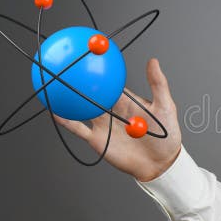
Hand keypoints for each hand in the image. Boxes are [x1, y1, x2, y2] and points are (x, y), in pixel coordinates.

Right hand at [52, 58, 182, 181]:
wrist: (160, 165)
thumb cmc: (166, 135)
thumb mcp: (165, 106)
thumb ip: (158, 84)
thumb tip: (153, 61)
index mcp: (126, 100)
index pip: (109, 82)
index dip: (100, 70)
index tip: (90, 55)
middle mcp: (111, 110)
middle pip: (92, 92)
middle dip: (80, 80)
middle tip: (66, 65)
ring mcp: (102, 124)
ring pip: (81, 108)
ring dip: (69, 98)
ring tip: (53, 85)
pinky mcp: (97, 139)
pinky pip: (78, 128)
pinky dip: (66, 120)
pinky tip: (56, 111)